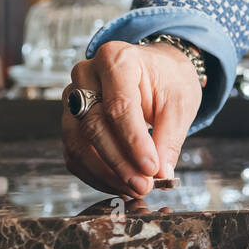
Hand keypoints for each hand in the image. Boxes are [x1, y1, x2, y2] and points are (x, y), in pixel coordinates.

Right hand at [61, 41, 202, 197]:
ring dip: (105, 173)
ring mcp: (72, 97)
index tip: (152, 169)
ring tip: (133, 189)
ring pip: (78, 143)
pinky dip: (95, 174)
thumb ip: (169, 139)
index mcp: (116, 59)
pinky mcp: (70, 119)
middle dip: (120, 163)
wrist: (156, 70)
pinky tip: (118, 185)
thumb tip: (160, 175)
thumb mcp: (179, 104)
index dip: (134, 142)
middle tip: (144, 186)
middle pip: (94, 126)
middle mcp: (86, 75)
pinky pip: (74, 152)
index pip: (118, 106)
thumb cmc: (168, 81)